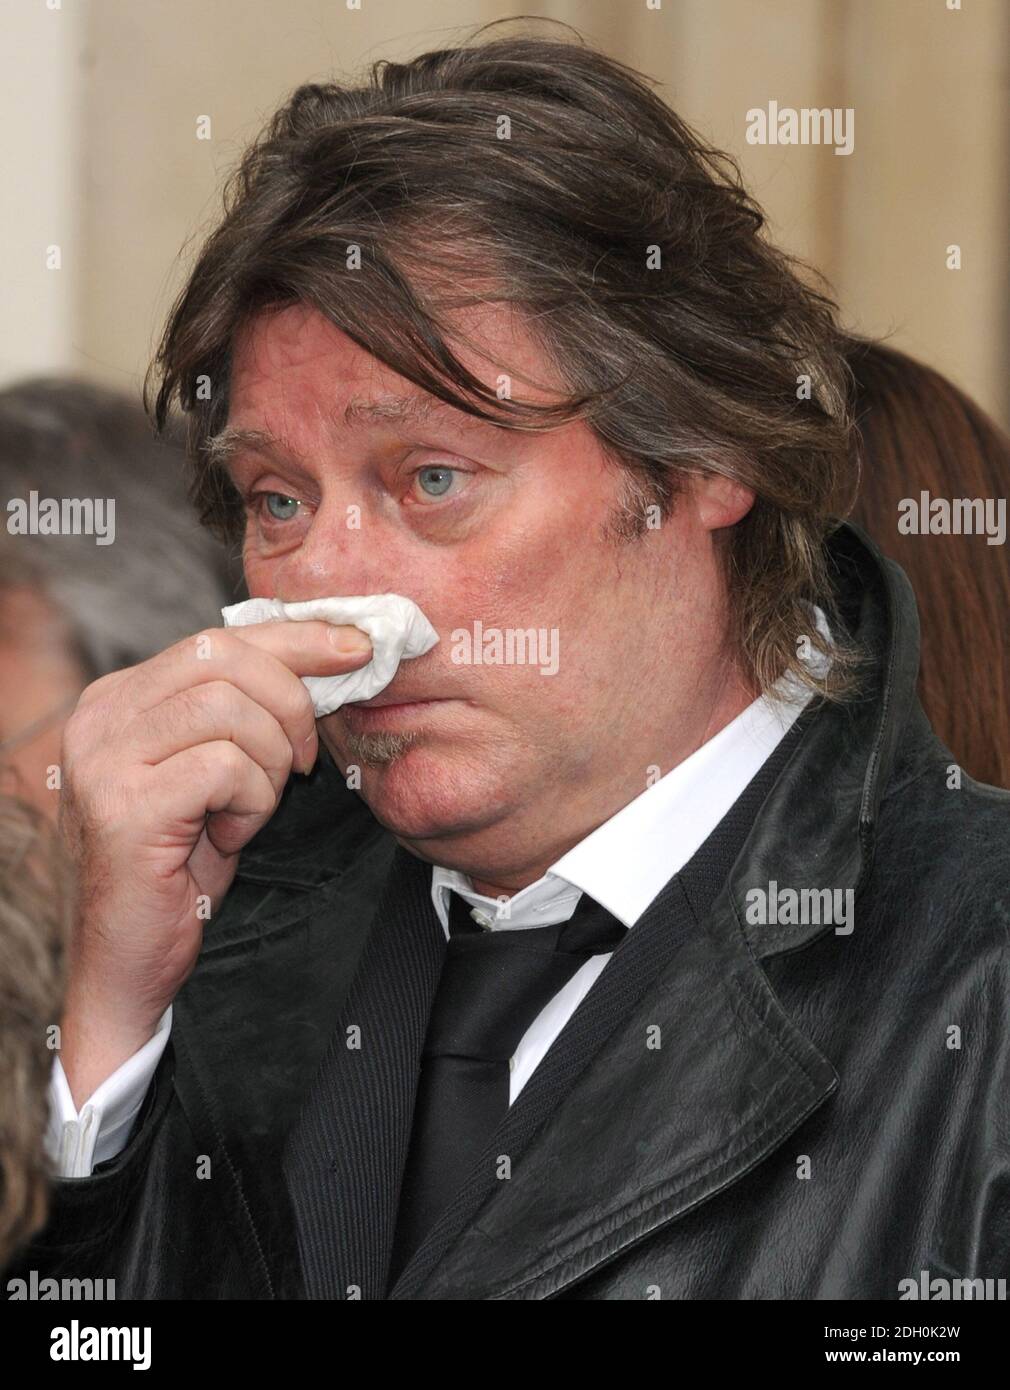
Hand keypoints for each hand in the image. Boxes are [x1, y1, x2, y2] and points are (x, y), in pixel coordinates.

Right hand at [56, 621, 371, 1106]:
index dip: (298, 639)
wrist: (134, 957)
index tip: (358, 648)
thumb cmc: (183, 863)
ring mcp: (104, 759)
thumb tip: (338, 650)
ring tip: (250, 808)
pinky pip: (225, 767)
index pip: (220, 637)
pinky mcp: (123, 806)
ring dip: (269, 764)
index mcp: (122, 696)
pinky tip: (228, 837)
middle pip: (225, 657)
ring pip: (230, 710)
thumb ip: (249, 709)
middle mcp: (102, 715)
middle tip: (302, 764)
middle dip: (290, 706)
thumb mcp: (220, 768)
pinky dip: (251, 803)